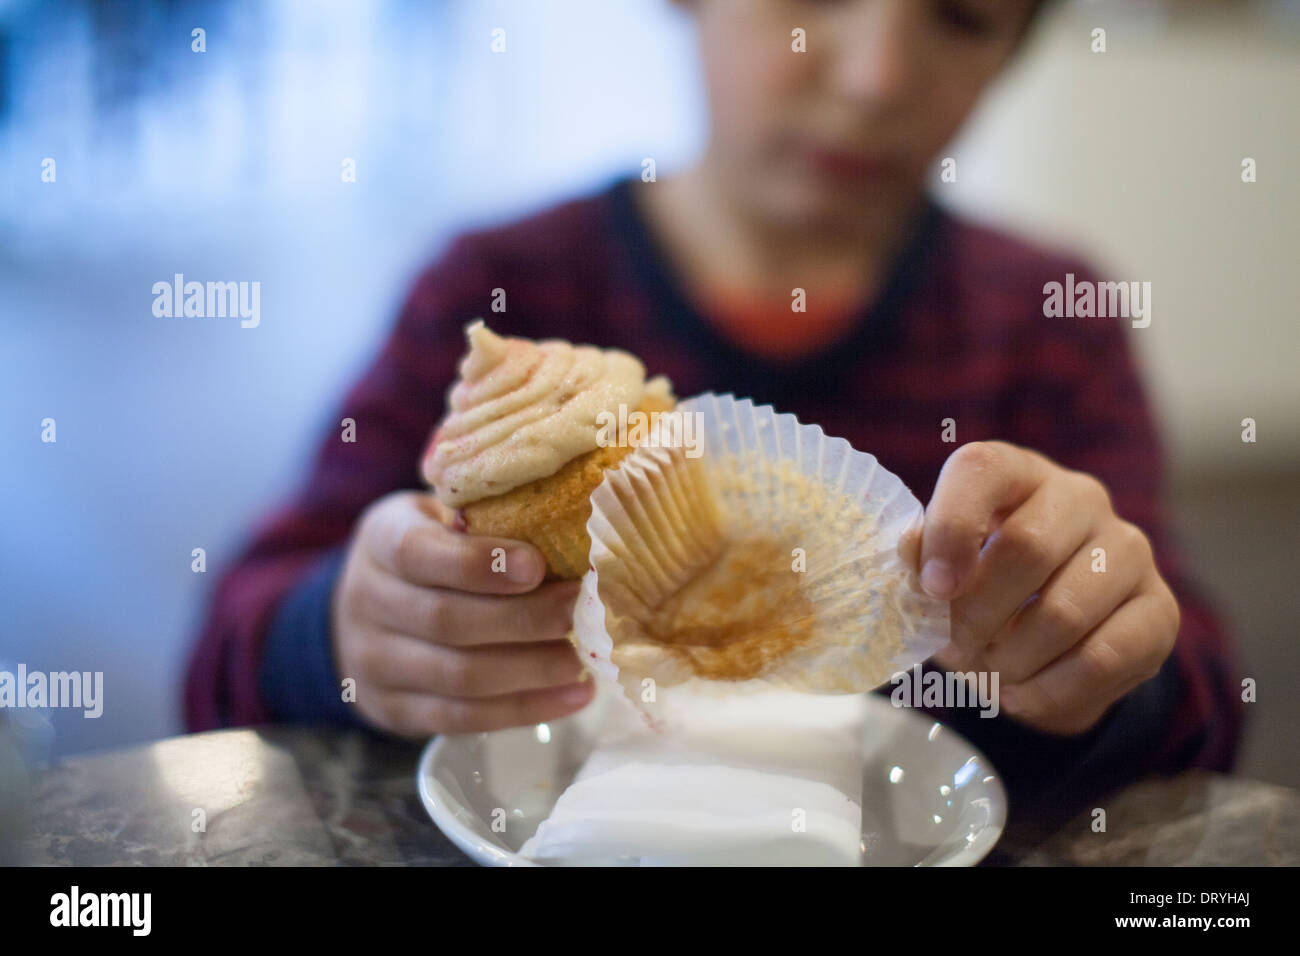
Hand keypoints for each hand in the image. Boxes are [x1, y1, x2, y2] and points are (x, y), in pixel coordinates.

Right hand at [332, 491, 592, 736]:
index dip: (478, 563)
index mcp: (380, 540)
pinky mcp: (394, 710)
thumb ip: (488, 520)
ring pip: (459, 677)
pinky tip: (574, 697)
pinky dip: (526, 710)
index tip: (537, 566)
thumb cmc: (432, 550)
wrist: (367, 610)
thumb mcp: (442, 517)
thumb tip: (569, 526)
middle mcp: (366, 602)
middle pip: (446, 621)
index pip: (418, 554)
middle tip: (581, 614)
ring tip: (584, 661)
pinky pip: (465, 718)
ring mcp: (375, 664)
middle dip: (523, 620)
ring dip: (532, 671)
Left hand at [899, 441, 1179, 735]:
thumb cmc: (981, 590)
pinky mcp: (1159, 610)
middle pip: (1028, 547)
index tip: (933, 588)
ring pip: (1065, 612)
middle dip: (978, 613)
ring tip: (989, 671)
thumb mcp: (942, 569)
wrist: (1048, 645)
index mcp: (1016, 473)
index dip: (951, 528)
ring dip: (1012, 659)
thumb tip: (912, 555)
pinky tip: (1021, 696)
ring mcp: (1129, 550)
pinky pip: (1102, 659)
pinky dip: (1048, 691)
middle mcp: (1080, 498)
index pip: (983, 471)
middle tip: (957, 647)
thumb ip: (921, 557)